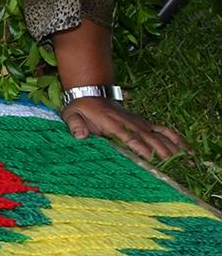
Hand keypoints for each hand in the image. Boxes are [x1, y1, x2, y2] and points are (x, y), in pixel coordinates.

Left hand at [62, 97, 185, 161]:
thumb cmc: (81, 109)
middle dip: (158, 149)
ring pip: (157, 134)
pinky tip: (184, 148)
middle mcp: (128, 122)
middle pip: (147, 137)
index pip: (127, 136)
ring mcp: (138, 122)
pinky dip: (173, 137)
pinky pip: (161, 129)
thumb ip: (75, 125)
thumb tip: (80, 135)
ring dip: (169, 145)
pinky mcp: (143, 123)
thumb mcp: (72, 115)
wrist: (91, 93)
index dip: (138, 145)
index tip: (148, 156)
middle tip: (170, 162)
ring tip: (181, 158)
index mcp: (111, 123)